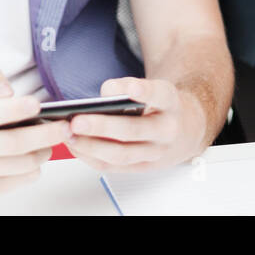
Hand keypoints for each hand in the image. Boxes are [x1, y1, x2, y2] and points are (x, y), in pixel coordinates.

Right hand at [0, 64, 68, 195]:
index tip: (37, 105)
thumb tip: (8, 92)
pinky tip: (35, 155)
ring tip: (51, 140)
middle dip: (46, 135)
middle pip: (14, 143)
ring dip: (44, 151)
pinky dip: (35, 167)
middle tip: (65, 126)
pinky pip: (22, 179)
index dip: (17, 109)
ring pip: (23, 163)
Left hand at [64, 77, 206, 173]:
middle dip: (102, 127)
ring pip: (122, 154)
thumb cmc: (161, 107)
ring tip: (69, 136)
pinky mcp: (144, 168)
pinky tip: (76, 147)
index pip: (159, 95)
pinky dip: (92, 158)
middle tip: (76, 121)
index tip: (131, 88)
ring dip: (92, 147)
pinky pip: (115, 167)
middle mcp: (166, 130)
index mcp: (170, 103)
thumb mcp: (153, 88)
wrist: (186, 131)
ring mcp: (156, 153)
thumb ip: (128, 86)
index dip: (144, 92)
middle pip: (133, 131)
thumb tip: (103, 95)